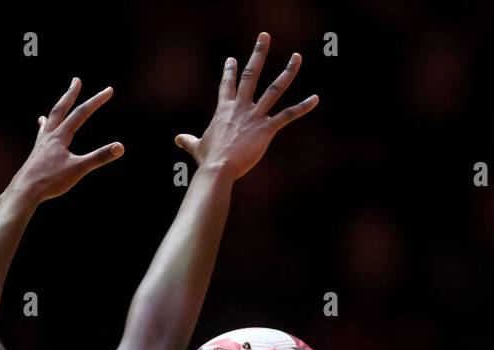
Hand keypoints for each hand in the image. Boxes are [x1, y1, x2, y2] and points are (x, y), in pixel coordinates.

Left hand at [12, 78, 123, 201]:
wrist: (24, 190)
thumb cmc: (51, 181)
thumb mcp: (78, 169)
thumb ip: (99, 157)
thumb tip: (120, 147)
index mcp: (61, 136)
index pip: (81, 113)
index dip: (96, 101)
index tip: (109, 90)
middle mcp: (49, 136)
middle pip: (60, 109)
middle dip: (71, 94)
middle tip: (76, 81)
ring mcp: (41, 145)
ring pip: (49, 121)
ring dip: (57, 110)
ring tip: (59, 104)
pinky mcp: (35, 155)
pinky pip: (41, 136)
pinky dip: (44, 128)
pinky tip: (42, 129)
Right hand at [174, 32, 317, 179]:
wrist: (218, 168)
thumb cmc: (207, 159)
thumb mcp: (196, 146)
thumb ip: (188, 140)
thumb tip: (177, 139)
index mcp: (224, 109)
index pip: (227, 84)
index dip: (229, 70)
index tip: (232, 58)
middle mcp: (240, 107)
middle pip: (251, 74)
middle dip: (259, 53)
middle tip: (265, 36)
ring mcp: (255, 116)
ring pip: (274, 89)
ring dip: (288, 72)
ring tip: (297, 57)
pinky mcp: (267, 129)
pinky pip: (288, 115)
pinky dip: (303, 107)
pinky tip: (315, 98)